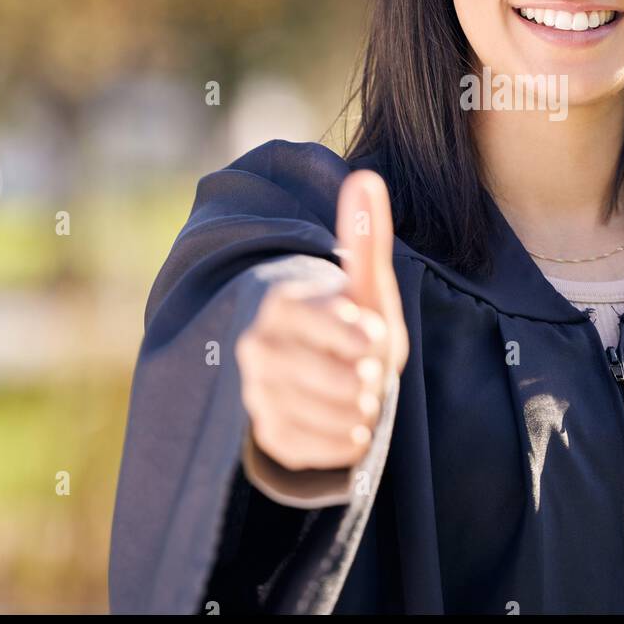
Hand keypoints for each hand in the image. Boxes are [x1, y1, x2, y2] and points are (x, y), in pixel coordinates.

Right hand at [236, 169, 407, 472]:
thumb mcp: (365, 286)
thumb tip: (366, 177)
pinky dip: (344, 440)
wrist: (329, 381)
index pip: (341, 331)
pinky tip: (347, 424)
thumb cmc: (353, 328)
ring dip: (359, 409)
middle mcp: (256, 347)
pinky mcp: (265, 435)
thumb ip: (365, 237)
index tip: (368, 336)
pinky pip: (319, 447)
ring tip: (356, 395)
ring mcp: (256, 393)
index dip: (367, 339)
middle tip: (365, 372)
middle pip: (341, 379)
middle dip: (368, 378)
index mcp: (279, 304)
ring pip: (332, 414)